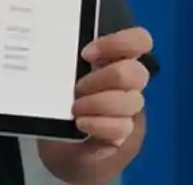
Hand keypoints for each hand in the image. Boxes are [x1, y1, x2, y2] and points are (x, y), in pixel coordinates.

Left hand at [40, 26, 152, 169]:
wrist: (62, 151)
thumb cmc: (58, 107)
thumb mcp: (57, 81)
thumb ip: (65, 63)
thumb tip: (53, 43)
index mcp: (111, 62)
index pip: (139, 41)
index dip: (119, 43)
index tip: (85, 55)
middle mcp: (126, 84)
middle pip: (135, 72)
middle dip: (103, 79)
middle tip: (77, 89)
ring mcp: (128, 111)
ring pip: (131, 101)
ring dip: (99, 103)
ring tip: (75, 110)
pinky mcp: (126, 136)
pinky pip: (123, 127)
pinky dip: (100, 124)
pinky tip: (82, 125)